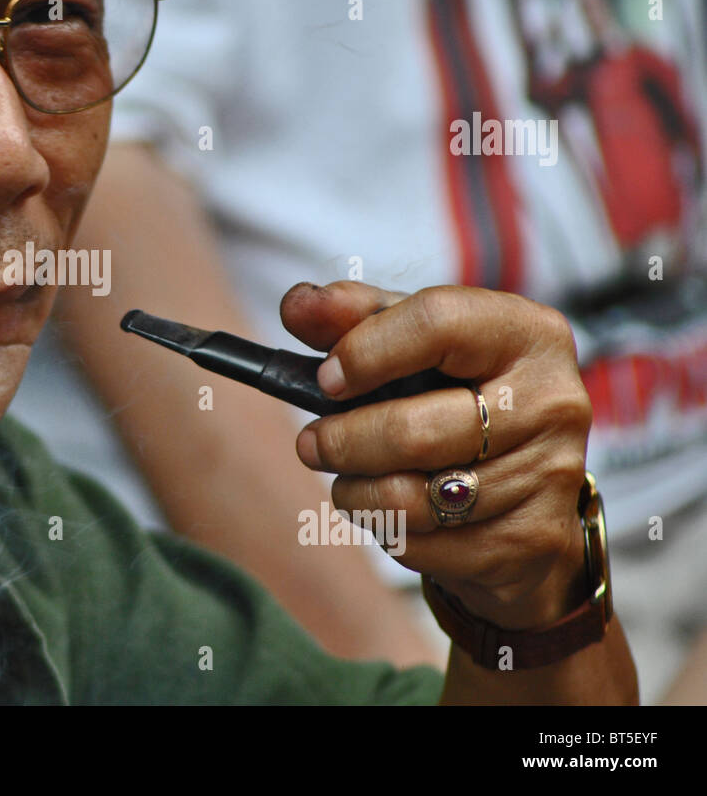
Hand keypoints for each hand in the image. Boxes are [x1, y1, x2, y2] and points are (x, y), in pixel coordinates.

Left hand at [279, 281, 592, 631]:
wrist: (529, 488)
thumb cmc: (462, 398)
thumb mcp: (415, 342)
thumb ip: (355, 314)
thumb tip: (298, 305)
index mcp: (528, 333)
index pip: (437, 323)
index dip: (366, 351)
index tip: (326, 377)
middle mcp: (552, 401)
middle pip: (416, 431)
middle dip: (343, 442)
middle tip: (311, 444)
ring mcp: (548, 474)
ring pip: (415, 497)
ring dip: (358, 493)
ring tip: (349, 480)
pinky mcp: (533, 537)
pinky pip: (428, 544)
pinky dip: (390, 531)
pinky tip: (394, 512)